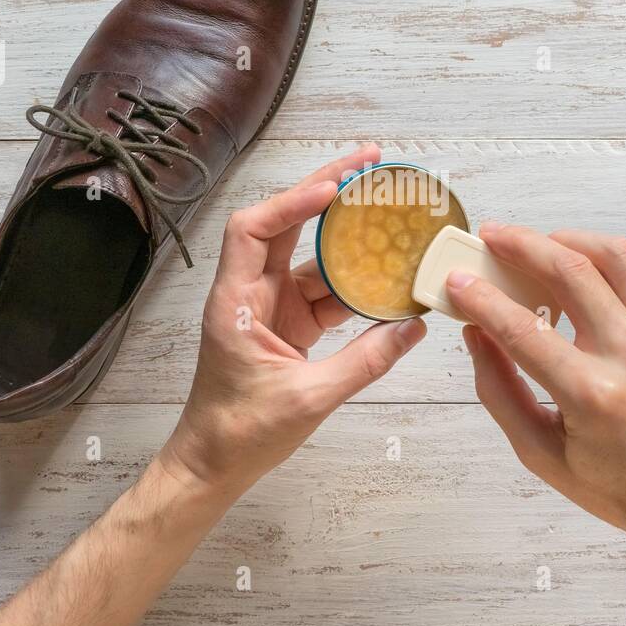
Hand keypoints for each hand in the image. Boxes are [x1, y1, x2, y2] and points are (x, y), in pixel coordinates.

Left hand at [161, 145, 427, 493]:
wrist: (213, 466)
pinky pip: (325, 293)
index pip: (254, 230)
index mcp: (237, 302)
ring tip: (386, 205)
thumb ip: (365, 361)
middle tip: (369, 160)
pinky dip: (354, 283)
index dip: (292, 202)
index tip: (334, 187)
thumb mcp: (309, 398)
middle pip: (286, 225)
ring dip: (346, 235)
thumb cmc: (240, 433)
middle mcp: (251, 294)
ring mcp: (271, 308)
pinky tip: (386, 271)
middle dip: (325, 190)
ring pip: (312, 259)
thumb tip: (412, 328)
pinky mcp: (288, 327)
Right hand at [449, 223, 625, 559]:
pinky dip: (599, 257)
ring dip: (563, 238)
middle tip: (488, 237)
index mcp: (592, 396)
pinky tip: (573, 263)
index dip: (481, 297)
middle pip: (568, 270)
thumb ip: (499, 391)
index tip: (456, 280)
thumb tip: (474, 334)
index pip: (521, 327)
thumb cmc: (621, 488)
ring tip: (531, 243)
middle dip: (519, 244)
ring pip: (610, 255)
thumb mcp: (541, 455)